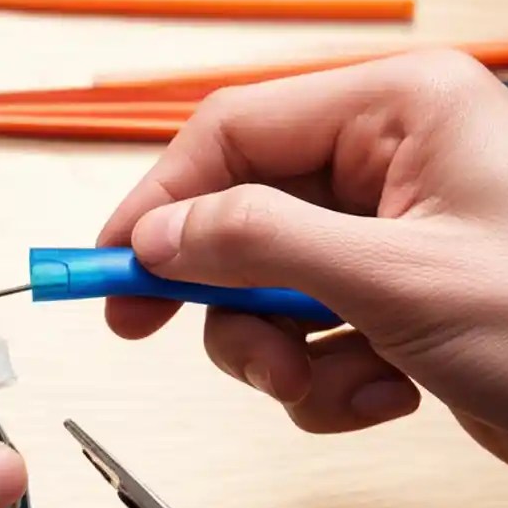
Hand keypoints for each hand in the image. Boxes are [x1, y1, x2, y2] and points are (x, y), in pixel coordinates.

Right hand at [97, 50, 507, 495]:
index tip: (108, 263)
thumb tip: (161, 231)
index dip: (159, 198)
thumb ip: (259, 241)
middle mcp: (392, 164)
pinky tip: (384, 394)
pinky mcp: (397, 302)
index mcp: (399, 113)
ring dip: (275, 351)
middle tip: (157, 329)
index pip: (234, 132)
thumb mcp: (394, 279)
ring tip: (326, 382)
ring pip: (266, 284)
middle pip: (241, 213)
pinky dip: (326, 378)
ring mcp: (393, 237)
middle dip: (220, 292)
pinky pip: (310, 332)